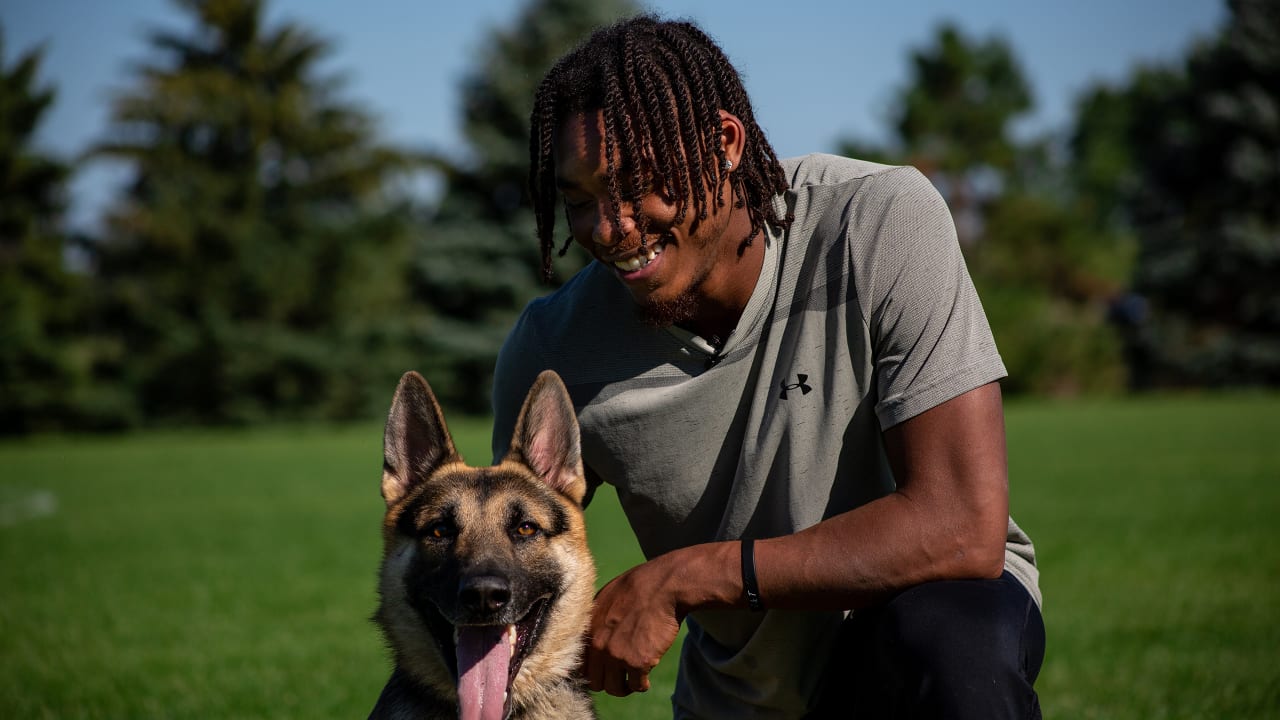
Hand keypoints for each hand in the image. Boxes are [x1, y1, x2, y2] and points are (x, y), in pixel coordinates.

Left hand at [583, 557, 683, 696]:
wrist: (664, 586)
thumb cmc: (637, 587)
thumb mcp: (605, 598)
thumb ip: (594, 621)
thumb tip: (590, 638)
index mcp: (588, 630)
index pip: (579, 667)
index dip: (592, 671)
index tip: (602, 671)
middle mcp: (599, 646)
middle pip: (595, 682)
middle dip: (607, 681)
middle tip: (619, 677)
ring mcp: (618, 656)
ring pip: (615, 688)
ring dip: (624, 687)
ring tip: (632, 680)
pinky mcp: (639, 662)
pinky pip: (637, 686)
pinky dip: (642, 685)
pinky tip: (645, 677)